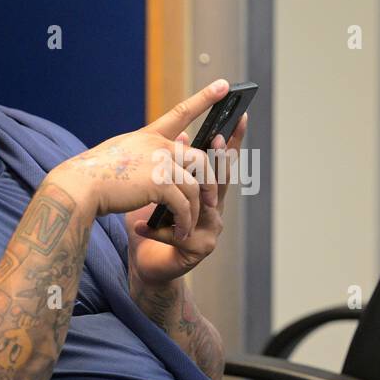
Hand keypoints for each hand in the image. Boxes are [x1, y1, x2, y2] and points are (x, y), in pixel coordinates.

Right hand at [46, 79, 231, 234]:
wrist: (80, 186)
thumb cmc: (94, 175)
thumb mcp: (121, 154)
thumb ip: (143, 156)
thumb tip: (157, 169)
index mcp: (149, 136)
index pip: (181, 112)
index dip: (204, 98)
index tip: (224, 85)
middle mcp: (159, 145)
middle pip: (200, 159)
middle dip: (211, 181)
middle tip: (212, 201)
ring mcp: (160, 162)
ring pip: (195, 186)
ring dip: (196, 210)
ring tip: (190, 227)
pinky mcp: (160, 183)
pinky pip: (184, 204)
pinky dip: (185, 222)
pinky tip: (181, 233)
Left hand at [125, 109, 248, 286]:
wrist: (145, 264)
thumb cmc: (151, 226)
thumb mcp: (160, 191)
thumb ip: (173, 168)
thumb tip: (181, 135)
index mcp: (206, 193)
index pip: (221, 163)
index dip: (232, 141)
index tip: (239, 115)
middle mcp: (214, 210)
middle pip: (222, 180)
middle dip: (222, 158)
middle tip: (220, 136)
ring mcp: (211, 229)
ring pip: (204, 205)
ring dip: (194, 191)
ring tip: (184, 176)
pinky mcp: (200, 247)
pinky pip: (179, 233)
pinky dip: (158, 230)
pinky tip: (140, 226)